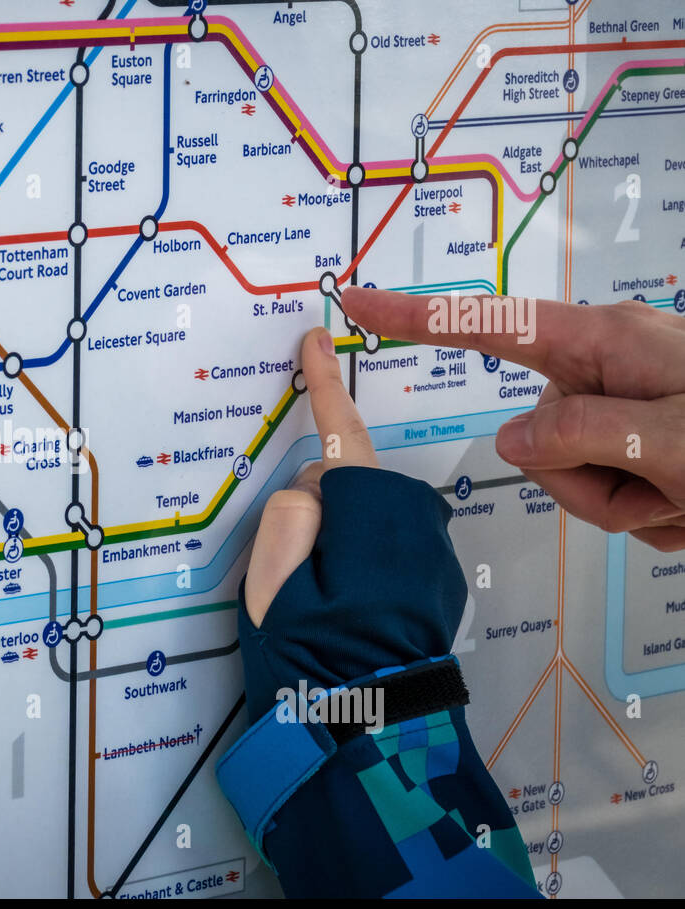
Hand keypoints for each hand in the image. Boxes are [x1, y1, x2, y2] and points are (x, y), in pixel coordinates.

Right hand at [240, 327, 465, 708]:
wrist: (372, 728)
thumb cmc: (315, 654)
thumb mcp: (272, 580)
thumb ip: (291, 511)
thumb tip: (314, 490)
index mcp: (369, 510)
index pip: (340, 430)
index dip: (322, 383)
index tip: (315, 336)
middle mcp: (411, 520)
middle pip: (350, 481)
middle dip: (317, 507)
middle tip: (293, 573)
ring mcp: (430, 553)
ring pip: (367, 518)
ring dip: (339, 540)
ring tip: (319, 601)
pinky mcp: (436, 583)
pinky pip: (386, 548)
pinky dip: (361, 562)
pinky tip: (347, 609)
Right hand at [341, 287, 684, 550]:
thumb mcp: (670, 441)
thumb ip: (580, 435)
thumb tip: (509, 440)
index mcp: (606, 341)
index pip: (488, 325)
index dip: (415, 317)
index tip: (357, 303)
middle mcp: (606, 363)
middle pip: (534, 435)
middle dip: (584, 483)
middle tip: (659, 490)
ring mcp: (622, 399)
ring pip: (567, 471)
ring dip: (618, 501)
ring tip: (676, 493)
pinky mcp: (637, 432)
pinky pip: (604, 485)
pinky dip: (642, 505)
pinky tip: (683, 497)